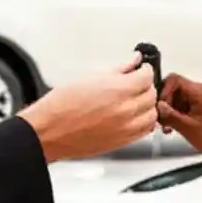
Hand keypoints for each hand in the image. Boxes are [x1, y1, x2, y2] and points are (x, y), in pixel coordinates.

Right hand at [17, 53, 156, 161]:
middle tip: (136, 82)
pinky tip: (134, 116)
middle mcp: (126, 110)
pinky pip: (144, 130)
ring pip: (152, 113)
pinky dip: (144, 121)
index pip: (147, 76)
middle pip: (151, 94)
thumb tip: (133, 61)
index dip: (145, 70)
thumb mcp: (91, 78)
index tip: (141, 68)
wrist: (49, 131)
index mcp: (119, 90)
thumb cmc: (62, 105)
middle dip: (145, 86)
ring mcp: (126, 128)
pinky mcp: (122, 141)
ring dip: (147, 104)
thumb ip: (119, 69)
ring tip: (135, 100)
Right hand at [155, 73, 201, 156]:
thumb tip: (158, 106)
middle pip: (173, 89)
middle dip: (165, 104)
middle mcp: (198, 91)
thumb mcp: (187, 126)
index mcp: (198, 91)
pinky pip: (179, 105)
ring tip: (166, 126)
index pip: (174, 79)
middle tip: (161, 118)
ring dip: (168, 112)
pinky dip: (173, 115)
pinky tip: (171, 127)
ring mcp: (196, 98)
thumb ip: (170, 115)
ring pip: (174, 98)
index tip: (160, 105)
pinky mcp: (195, 106)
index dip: (164, 91)